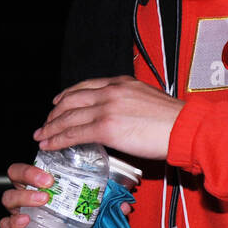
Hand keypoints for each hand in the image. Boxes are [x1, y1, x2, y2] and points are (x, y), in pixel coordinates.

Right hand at [0, 158, 131, 227]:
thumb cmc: (76, 213)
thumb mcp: (92, 203)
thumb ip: (106, 202)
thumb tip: (125, 207)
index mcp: (44, 178)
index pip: (35, 161)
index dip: (39, 165)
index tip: (51, 176)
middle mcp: (28, 190)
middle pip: (15, 174)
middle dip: (28, 176)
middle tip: (48, 185)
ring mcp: (20, 208)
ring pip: (8, 197)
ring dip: (22, 198)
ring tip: (41, 201)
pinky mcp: (18, 227)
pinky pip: (5, 224)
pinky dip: (11, 223)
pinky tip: (24, 222)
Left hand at [34, 76, 184, 161]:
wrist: (185, 127)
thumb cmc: (174, 120)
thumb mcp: (148, 99)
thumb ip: (129, 103)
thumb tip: (120, 117)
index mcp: (121, 82)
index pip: (85, 86)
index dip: (67, 95)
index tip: (58, 103)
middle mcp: (110, 91)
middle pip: (71, 100)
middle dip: (54, 114)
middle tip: (46, 124)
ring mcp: (106, 108)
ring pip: (69, 117)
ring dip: (51, 128)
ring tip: (41, 137)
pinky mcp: (106, 128)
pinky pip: (74, 134)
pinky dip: (58, 140)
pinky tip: (50, 145)